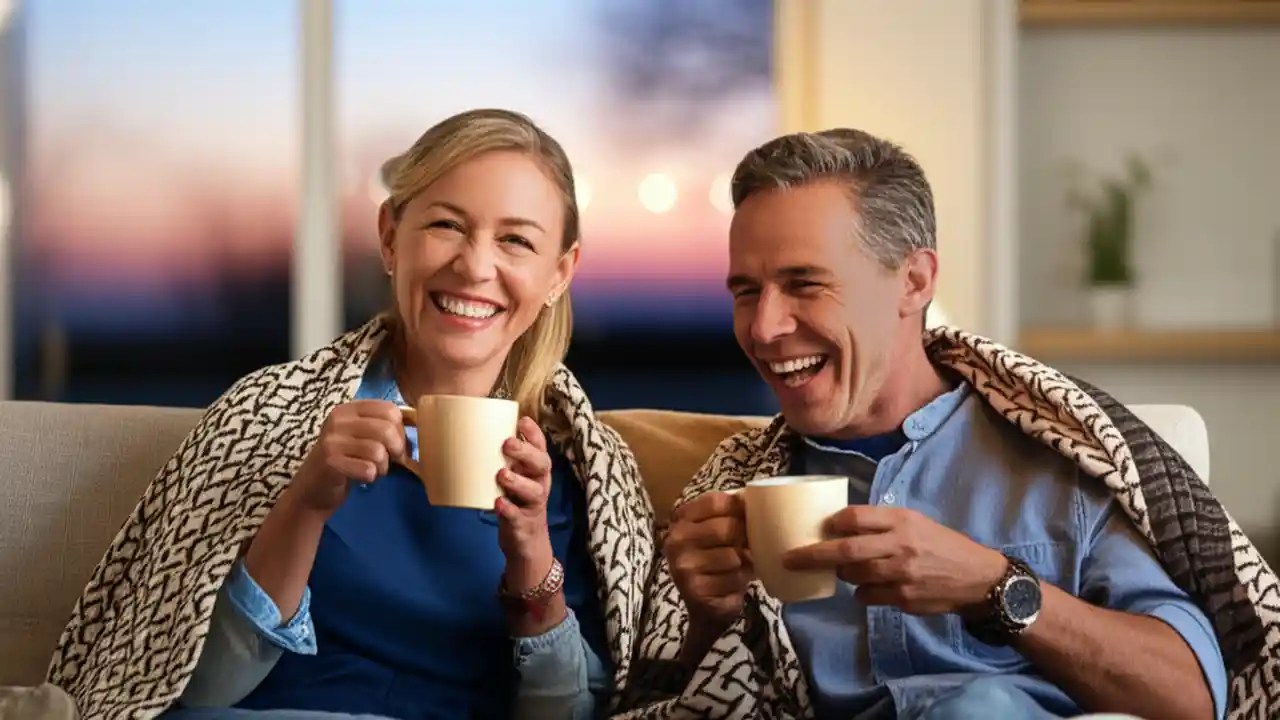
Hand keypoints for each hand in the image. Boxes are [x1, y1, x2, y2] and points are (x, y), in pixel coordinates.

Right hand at [290, 400, 406, 515]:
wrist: (312, 491)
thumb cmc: (345, 462)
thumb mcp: (362, 438)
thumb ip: (385, 427)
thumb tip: (418, 423)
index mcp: (349, 409)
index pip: (389, 409)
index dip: (402, 429)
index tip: (397, 445)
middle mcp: (338, 420)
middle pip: (387, 429)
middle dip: (396, 450)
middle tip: (389, 461)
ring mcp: (332, 440)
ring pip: (379, 451)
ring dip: (383, 466)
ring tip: (373, 470)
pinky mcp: (330, 461)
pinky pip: (368, 469)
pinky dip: (371, 477)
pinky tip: (361, 477)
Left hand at [494, 417, 555, 590]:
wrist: (526, 544)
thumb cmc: (515, 504)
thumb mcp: (512, 481)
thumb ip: (500, 463)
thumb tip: (466, 439)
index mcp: (536, 471)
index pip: (540, 448)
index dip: (534, 434)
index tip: (522, 420)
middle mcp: (539, 485)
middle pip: (541, 465)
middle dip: (526, 452)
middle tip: (507, 443)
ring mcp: (533, 506)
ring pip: (533, 491)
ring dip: (518, 481)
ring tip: (501, 474)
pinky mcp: (524, 525)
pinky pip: (518, 516)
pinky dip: (509, 509)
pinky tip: (498, 503)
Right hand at [664, 491, 752, 627]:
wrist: (704, 605)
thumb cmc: (715, 559)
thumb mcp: (715, 532)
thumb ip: (728, 513)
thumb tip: (751, 497)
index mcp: (681, 519)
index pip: (715, 501)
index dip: (739, 506)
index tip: (751, 514)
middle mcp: (676, 541)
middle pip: (727, 528)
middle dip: (745, 538)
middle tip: (749, 546)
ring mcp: (683, 568)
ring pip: (733, 557)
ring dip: (745, 564)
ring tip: (741, 567)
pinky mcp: (695, 592)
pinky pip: (734, 580)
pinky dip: (741, 583)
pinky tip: (733, 584)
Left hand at [782, 506, 1007, 614]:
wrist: (977, 577)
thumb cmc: (941, 544)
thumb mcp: (916, 522)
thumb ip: (882, 523)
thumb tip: (841, 524)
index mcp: (902, 521)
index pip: (856, 517)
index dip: (833, 522)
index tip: (822, 527)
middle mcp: (899, 546)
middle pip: (845, 550)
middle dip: (812, 554)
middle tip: (790, 558)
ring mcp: (900, 575)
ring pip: (853, 575)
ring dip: (842, 573)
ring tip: (846, 569)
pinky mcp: (903, 598)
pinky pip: (867, 597)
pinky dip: (862, 593)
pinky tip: (871, 587)